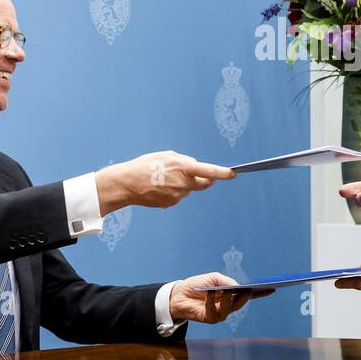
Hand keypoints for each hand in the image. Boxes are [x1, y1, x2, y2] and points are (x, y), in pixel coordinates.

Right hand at [97, 151, 234, 212]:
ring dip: (184, 183)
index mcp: (183, 168)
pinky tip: (160, 186)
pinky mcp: (171, 204)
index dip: (222, 173)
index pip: (209, 171)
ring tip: (165, 177)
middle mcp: (183, 184)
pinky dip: (174, 190)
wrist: (127, 184)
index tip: (233, 174)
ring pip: (189, 189)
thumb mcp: (166, 155)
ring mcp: (178, 196)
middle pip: (204, 184)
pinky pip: (179, 196)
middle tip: (199, 174)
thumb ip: (184, 160)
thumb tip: (196, 166)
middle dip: (206, 179)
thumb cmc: (145, 166)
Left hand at [168, 272, 272, 323]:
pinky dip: (211, 301)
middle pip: (241, 302)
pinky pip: (213, 310)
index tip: (272, 288)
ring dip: (228, 299)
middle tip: (248, 290)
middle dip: (246, 296)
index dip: (261, 293)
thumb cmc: (198, 285)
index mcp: (232, 295)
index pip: (249, 295)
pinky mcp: (209, 318)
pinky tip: (210, 293)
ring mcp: (220, 313)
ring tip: (226, 290)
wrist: (179, 294)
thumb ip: (226, 281)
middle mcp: (229, 306)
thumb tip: (238, 287)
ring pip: (229, 308)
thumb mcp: (214, 278)